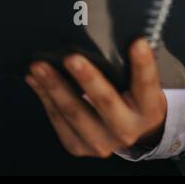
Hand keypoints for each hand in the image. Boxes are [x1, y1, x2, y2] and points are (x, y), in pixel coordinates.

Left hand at [25, 38, 167, 157]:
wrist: (131, 134)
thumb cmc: (135, 100)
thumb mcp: (144, 87)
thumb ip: (133, 69)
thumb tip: (112, 37)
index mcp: (149, 110)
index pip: (147, 84)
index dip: (142, 64)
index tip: (137, 42)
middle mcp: (127, 130)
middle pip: (105, 101)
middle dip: (86, 78)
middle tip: (71, 57)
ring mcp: (101, 142)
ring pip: (74, 112)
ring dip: (54, 87)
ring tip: (40, 67)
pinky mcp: (78, 147)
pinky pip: (58, 120)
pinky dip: (45, 97)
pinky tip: (35, 80)